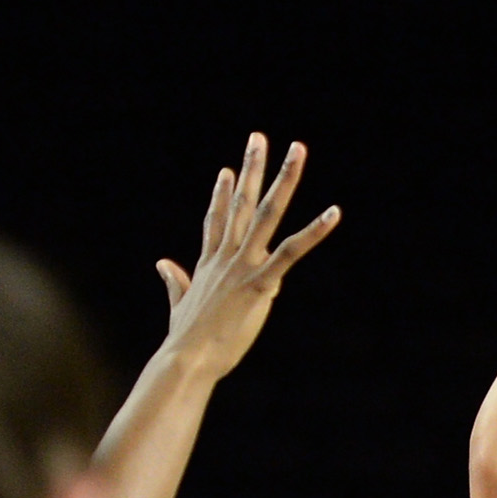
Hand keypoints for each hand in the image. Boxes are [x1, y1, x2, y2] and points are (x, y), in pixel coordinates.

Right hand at [155, 132, 340, 376]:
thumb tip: (162, 265)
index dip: (221, 194)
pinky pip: (292, 251)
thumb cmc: (186, 341)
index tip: (227, 169)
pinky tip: (334, 213)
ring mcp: (243, 266)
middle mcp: (226, 256)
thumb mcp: (179, 305)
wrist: (187, 360)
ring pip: (267, 214)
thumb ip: (174, 283)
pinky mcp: (260, 282)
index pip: (216, 220)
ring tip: (297, 150)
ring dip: (284, 180)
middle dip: (252, 168)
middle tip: (259, 137)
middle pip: (240, 203)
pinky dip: (315, 231)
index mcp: (209, 264)